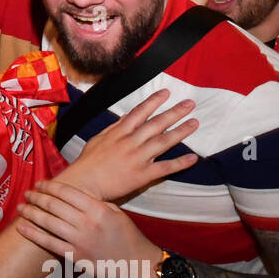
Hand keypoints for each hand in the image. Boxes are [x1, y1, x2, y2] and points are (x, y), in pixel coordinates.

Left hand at [17, 180, 161, 277]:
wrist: (138, 264)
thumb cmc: (128, 236)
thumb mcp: (115, 212)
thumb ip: (94, 202)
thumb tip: (72, 194)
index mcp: (98, 209)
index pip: (67, 192)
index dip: (50, 186)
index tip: (39, 183)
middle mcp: (87, 223)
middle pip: (54, 205)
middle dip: (37, 197)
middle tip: (27, 193)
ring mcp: (80, 241)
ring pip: (48, 222)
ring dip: (31, 213)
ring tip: (21, 207)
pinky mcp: (75, 256)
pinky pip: (49, 243)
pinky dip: (33, 234)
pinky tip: (22, 227)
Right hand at [56, 89, 199, 201]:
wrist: (84, 184)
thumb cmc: (88, 163)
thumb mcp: (98, 139)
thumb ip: (114, 128)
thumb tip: (126, 118)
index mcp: (119, 133)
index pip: (139, 112)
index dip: (154, 101)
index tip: (166, 93)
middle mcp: (130, 142)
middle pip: (156, 124)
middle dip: (174, 112)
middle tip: (189, 104)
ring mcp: (137, 158)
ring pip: (163, 142)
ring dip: (181, 132)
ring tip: (194, 123)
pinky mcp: (142, 175)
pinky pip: (164, 167)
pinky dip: (179, 163)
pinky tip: (192, 158)